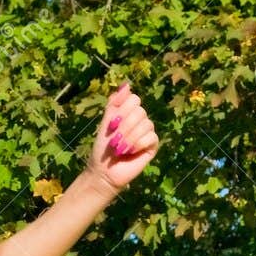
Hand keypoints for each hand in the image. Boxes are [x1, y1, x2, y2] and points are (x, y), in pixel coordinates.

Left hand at [84, 81, 159, 195]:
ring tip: (120, 148)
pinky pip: (151, 137)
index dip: (123, 110)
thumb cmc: (103, 148)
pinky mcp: (152, 146)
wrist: (104, 170)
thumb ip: (115, 103)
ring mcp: (147, 132)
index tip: (112, 124)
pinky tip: (130, 152)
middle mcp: (139, 120)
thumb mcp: (106, 122)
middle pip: (140, 111)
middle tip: (115, 140)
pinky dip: (138, 144)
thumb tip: (127, 84)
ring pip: (146, 124)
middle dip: (125, 126)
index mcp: (128, 112)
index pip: (134, 99)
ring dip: (130, 137)